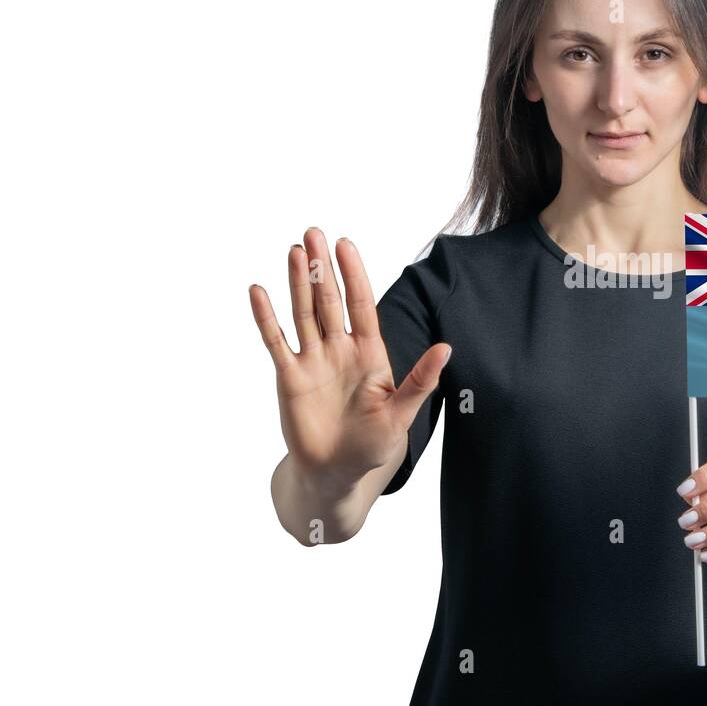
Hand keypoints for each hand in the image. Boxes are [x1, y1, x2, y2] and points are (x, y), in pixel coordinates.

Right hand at [248, 226, 450, 493]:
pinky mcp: (290, 377)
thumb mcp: (401, 414)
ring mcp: (313, 360)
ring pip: (304, 313)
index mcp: (370, 353)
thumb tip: (447, 347)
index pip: (361, 305)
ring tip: (295, 251)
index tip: (345, 244)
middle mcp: (340, 349)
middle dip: (323, 268)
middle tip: (314, 232)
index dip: (353, 275)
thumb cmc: (374, 445)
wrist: (337, 473)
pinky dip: (267, 318)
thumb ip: (420, 381)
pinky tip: (259, 291)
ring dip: (298, 283)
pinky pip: (276, 341)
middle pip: (329, 301)